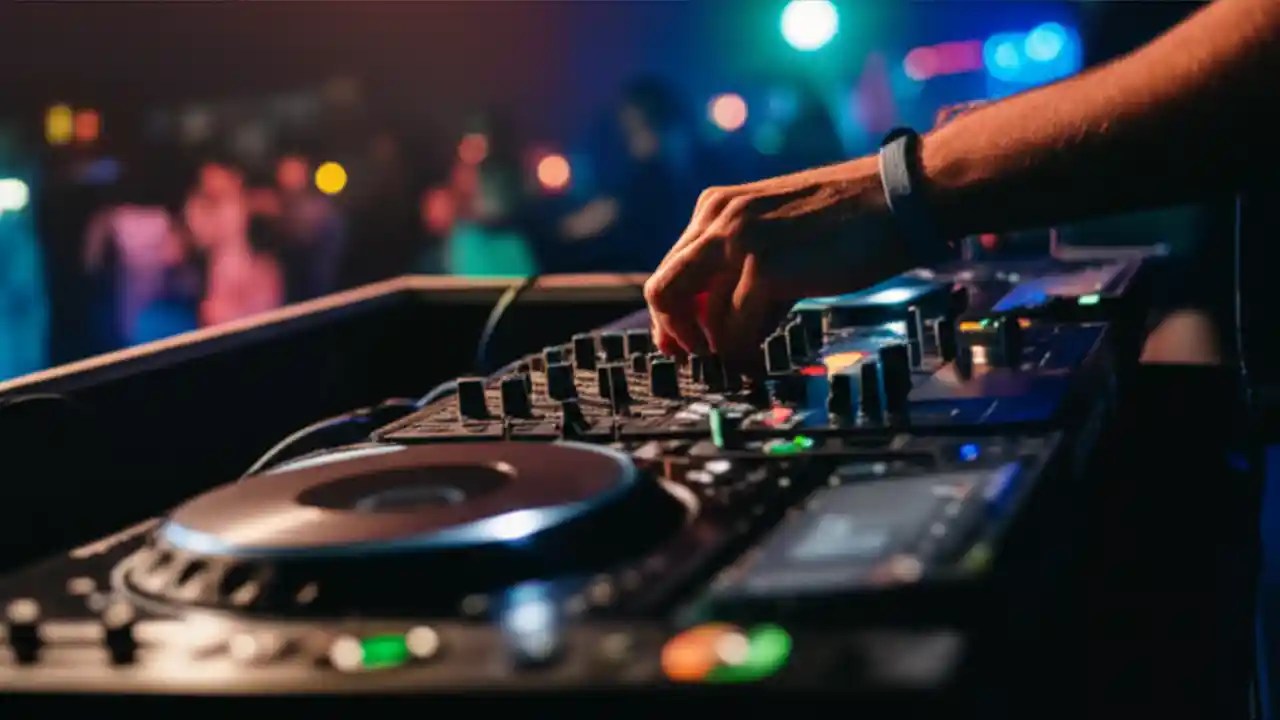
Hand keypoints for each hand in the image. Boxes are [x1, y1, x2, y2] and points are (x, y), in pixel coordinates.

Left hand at [643, 156, 908, 368]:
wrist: (899, 198)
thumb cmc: (849, 219)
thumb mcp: (778, 232)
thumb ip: (742, 267)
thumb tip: (720, 323)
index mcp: (716, 207)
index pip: (671, 269)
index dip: (673, 315)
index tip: (684, 345)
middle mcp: (718, 219)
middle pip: (664, 292)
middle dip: (677, 335)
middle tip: (700, 361)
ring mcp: (739, 242)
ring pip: (702, 320)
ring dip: (722, 351)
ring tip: (744, 365)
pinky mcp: (766, 269)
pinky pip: (737, 330)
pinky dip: (746, 354)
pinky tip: (759, 361)